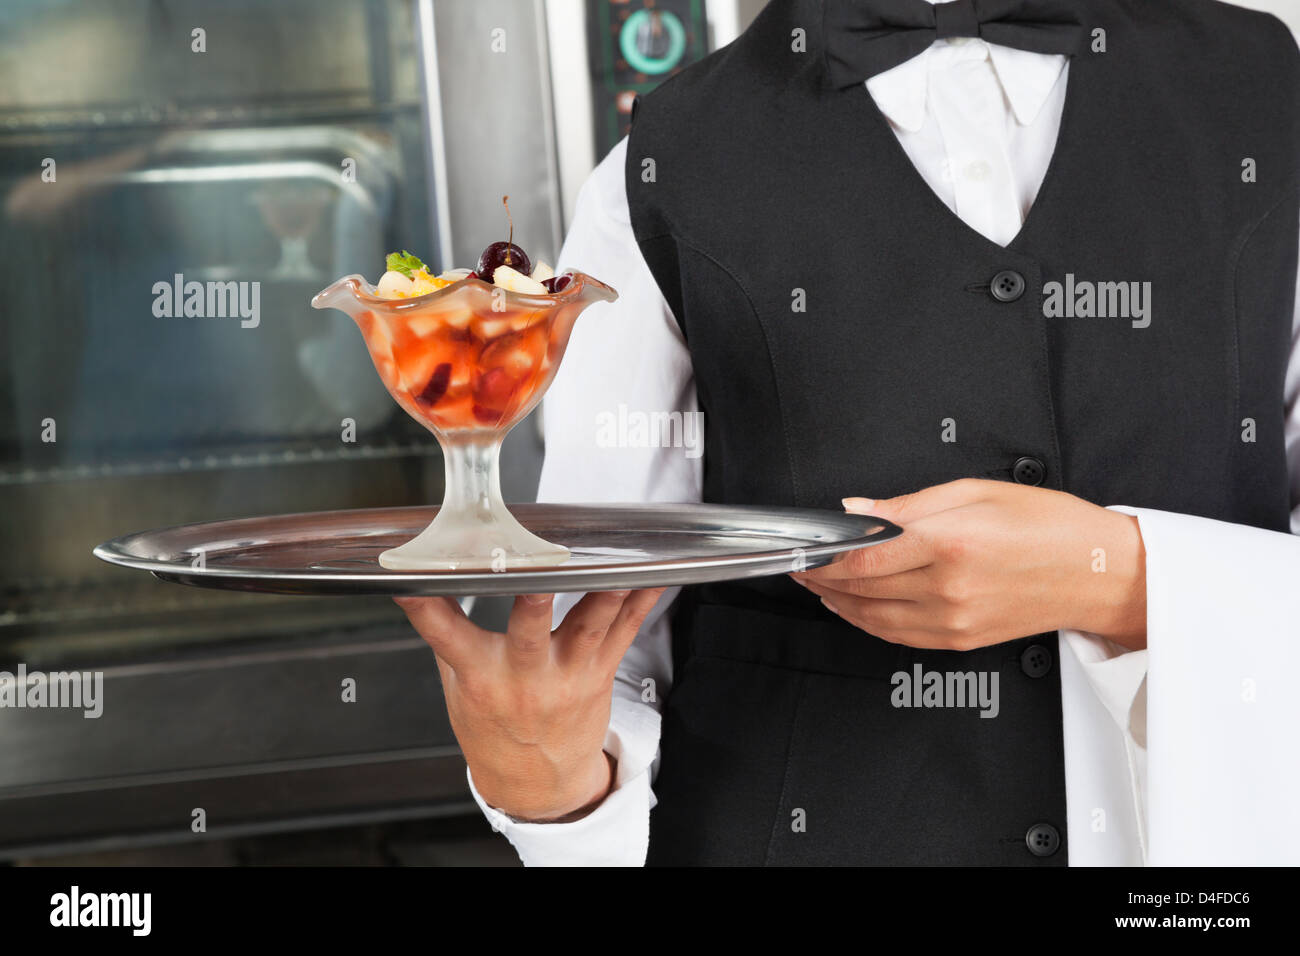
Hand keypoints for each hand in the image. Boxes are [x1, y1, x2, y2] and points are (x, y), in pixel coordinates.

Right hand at [395, 588, 665, 820]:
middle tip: (535, 574)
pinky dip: (640, 602)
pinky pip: (624, 632)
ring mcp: (567, 675)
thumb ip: (448, 634)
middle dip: (533, 603)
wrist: (537, 783)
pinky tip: (653, 577)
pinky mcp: (599, 674)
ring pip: (588, 629)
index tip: (411, 580)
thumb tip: (426, 580)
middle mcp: (524, 677)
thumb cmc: (495, 729)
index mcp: (479, 676)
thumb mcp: (457, 687)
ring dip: (603, 597)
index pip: (445, 635)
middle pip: (529, 633)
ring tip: (615, 568)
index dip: (424, 607)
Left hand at [791, 478, 1145, 650]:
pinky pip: (897, 635)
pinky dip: (867, 622)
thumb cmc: (1050, 526)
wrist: (1099, 573)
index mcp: (949, 542)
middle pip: (862, 586)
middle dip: (823, 576)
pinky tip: (854, 607)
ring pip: (872, 616)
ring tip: (820, 585)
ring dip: (838, 602)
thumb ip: (909, 504)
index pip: (864, 555)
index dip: (825, 555)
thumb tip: (861, 509)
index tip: (807, 547)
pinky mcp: (960, 640)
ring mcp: (953, 619)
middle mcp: (948, 586)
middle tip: (804, 563)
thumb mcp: (977, 491)